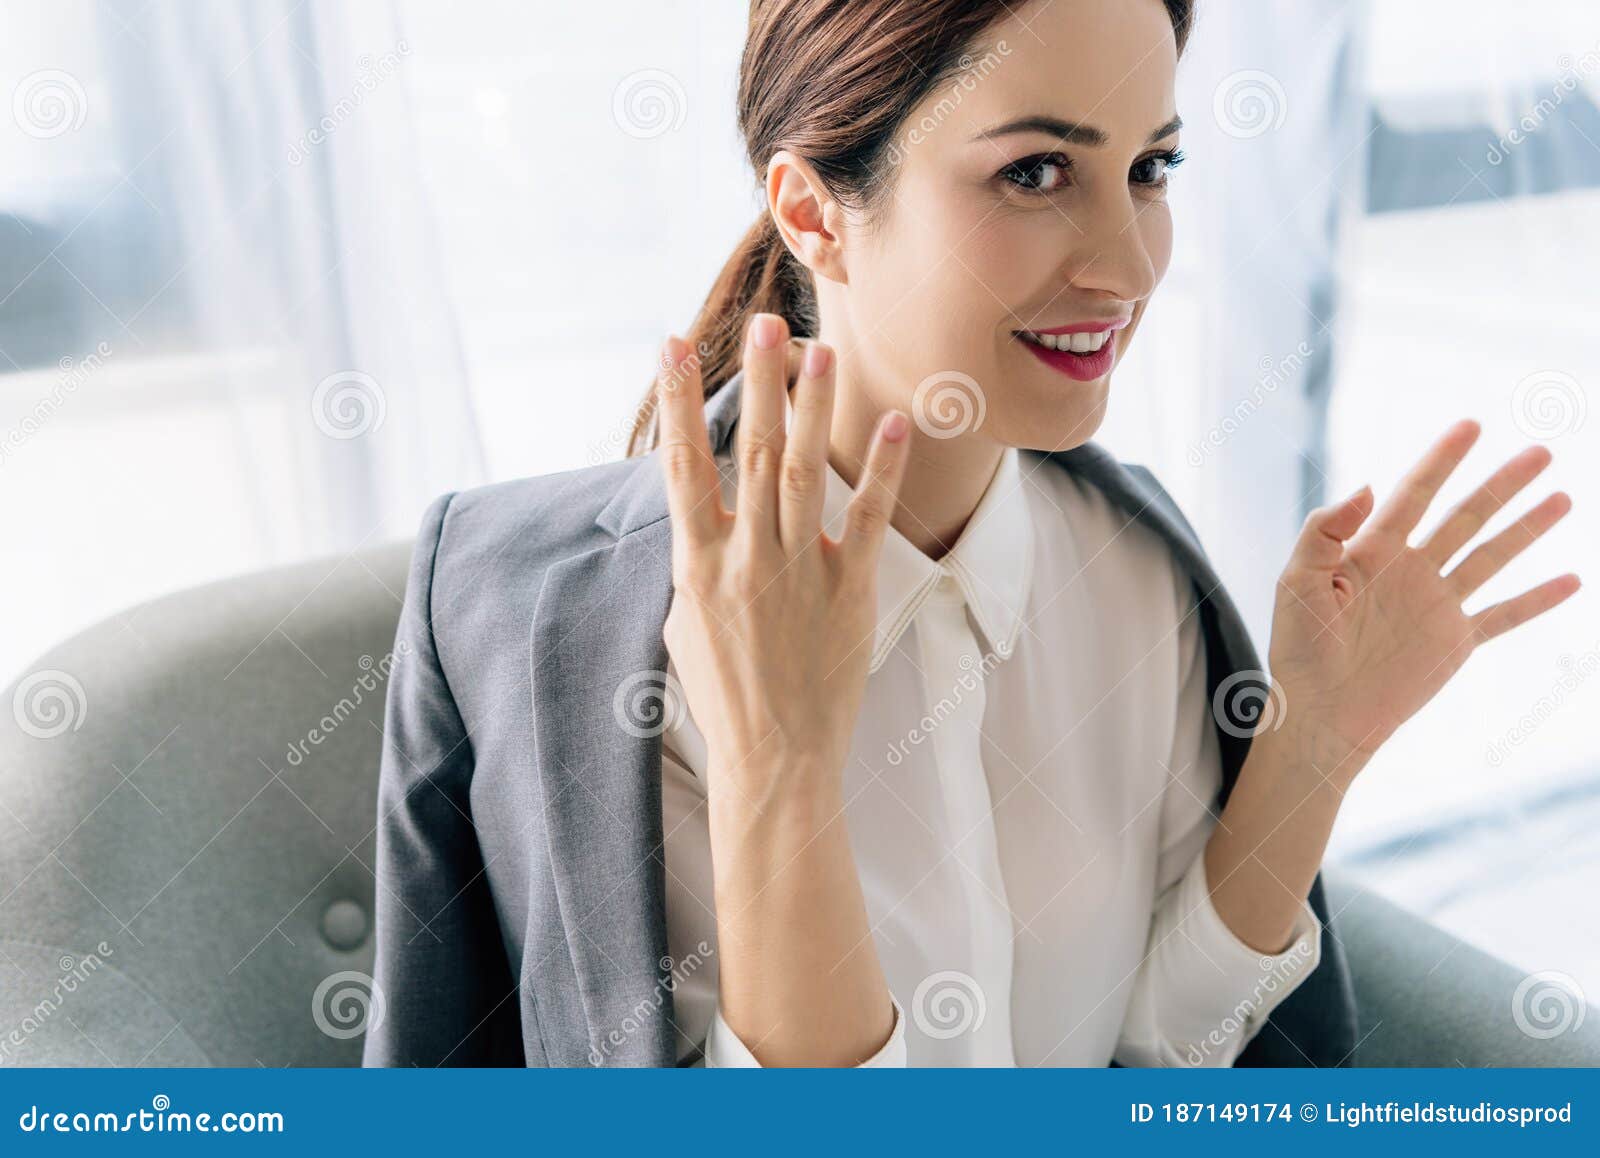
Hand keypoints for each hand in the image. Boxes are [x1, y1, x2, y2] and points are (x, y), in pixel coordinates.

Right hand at [656, 313, 909, 817]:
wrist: (775, 760)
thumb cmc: (724, 694)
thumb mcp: (685, 622)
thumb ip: (695, 560)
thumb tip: (697, 511)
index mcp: (698, 564)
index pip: (682, 466)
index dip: (676, 401)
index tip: (671, 343)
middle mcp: (747, 559)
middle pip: (752, 453)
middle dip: (759, 383)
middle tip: (766, 324)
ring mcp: (801, 573)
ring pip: (807, 475)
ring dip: (814, 410)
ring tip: (822, 351)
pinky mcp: (851, 593)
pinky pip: (870, 522)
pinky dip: (883, 473)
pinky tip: (896, 424)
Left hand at [1266, 419, 1578, 779]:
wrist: (1321, 714)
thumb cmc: (1298, 649)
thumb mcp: (1296, 582)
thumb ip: (1324, 531)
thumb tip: (1366, 485)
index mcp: (1371, 551)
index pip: (1414, 493)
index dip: (1442, 459)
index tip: (1471, 425)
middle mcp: (1410, 570)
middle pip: (1465, 516)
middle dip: (1502, 484)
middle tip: (1541, 452)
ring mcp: (1437, 604)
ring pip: (1491, 556)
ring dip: (1528, 528)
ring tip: (1563, 497)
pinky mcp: (1454, 642)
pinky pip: (1503, 616)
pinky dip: (1537, 600)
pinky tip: (1572, 581)